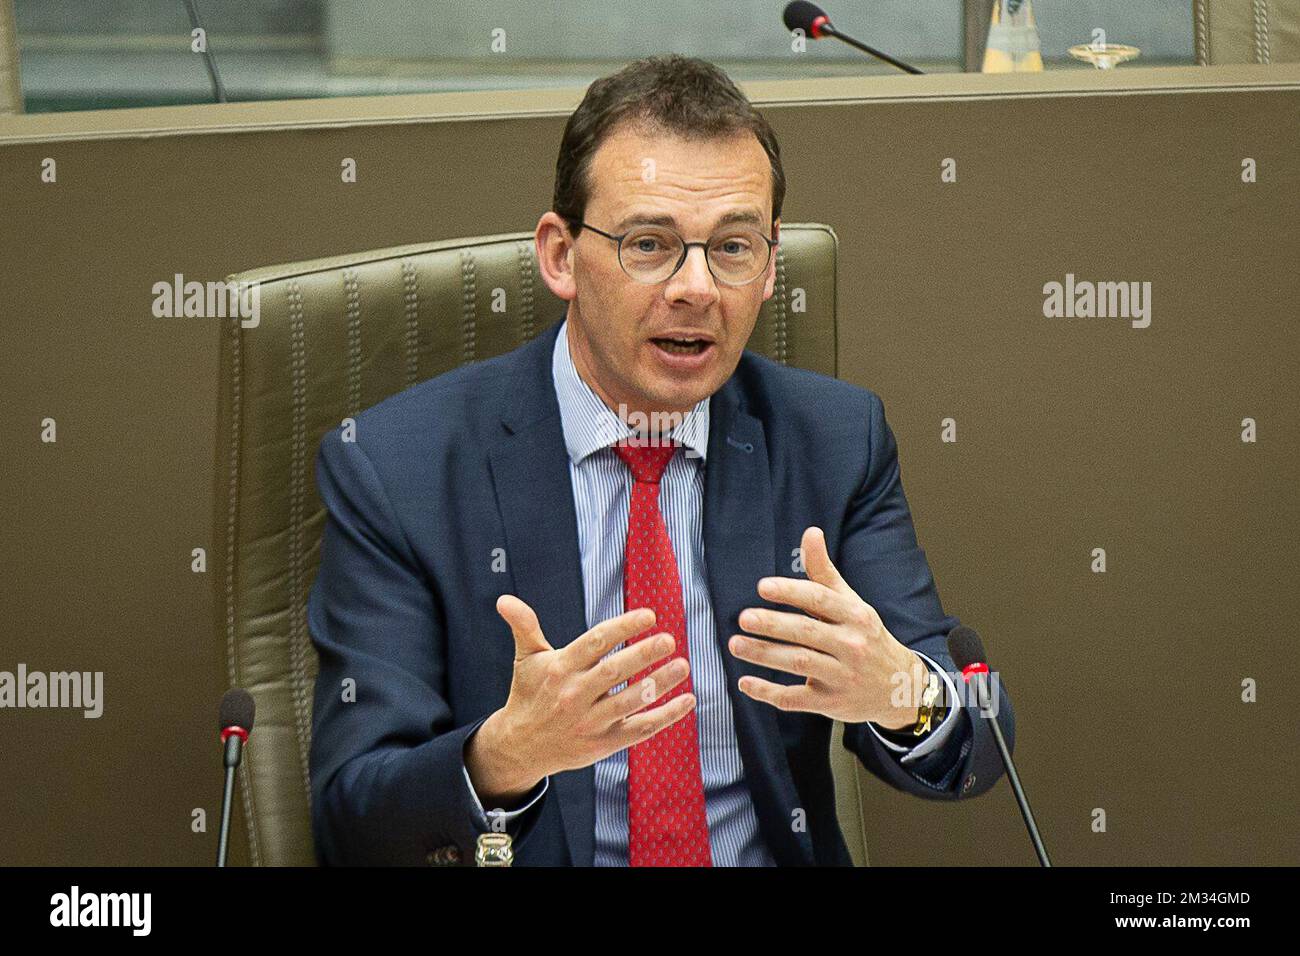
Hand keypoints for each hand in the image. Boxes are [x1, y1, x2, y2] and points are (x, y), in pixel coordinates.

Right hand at [465, 595, 696, 806]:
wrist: (522, 746)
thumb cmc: (530, 693)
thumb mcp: (527, 658)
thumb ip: (524, 626)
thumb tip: (504, 599)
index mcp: (561, 669)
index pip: (596, 643)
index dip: (623, 627)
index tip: (650, 615)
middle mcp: (576, 695)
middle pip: (614, 672)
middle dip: (644, 655)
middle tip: (669, 640)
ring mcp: (591, 721)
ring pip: (630, 702)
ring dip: (660, 684)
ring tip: (683, 665)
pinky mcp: (604, 743)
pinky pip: (640, 729)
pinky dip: (666, 716)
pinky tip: (688, 700)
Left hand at [728, 526, 925, 726]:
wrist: (901, 688)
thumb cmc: (866, 637)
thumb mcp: (852, 603)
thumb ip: (825, 572)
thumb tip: (810, 532)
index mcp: (856, 616)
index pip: (820, 600)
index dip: (791, 592)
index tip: (762, 587)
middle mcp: (851, 645)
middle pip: (807, 632)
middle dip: (774, 625)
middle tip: (744, 618)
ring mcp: (842, 677)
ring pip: (799, 664)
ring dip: (764, 655)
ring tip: (736, 644)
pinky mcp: (831, 703)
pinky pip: (795, 699)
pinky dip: (768, 692)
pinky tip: (745, 683)